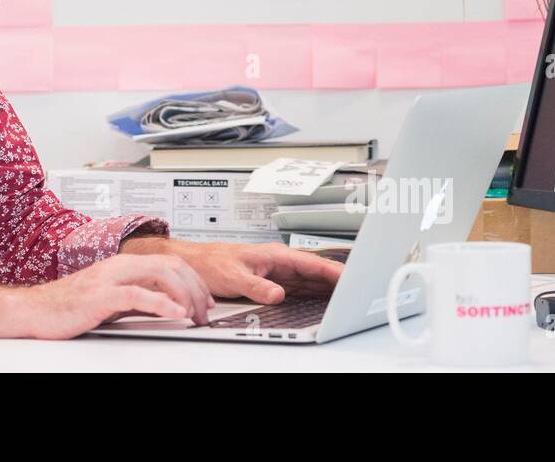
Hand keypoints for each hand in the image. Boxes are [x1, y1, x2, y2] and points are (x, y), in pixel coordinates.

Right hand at [21, 253, 216, 338]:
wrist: (35, 311)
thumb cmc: (68, 306)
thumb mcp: (111, 300)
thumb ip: (137, 298)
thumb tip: (165, 305)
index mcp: (123, 263)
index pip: (169, 262)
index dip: (193, 280)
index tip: (205, 300)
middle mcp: (119, 265)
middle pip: (171, 265)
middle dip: (195, 287)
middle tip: (205, 310)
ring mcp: (110, 278)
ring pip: (160, 274)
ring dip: (184, 295)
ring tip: (194, 314)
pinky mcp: (101, 295)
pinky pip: (138, 295)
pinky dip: (162, 302)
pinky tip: (175, 312)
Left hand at [124, 237, 343, 304]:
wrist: (194, 262)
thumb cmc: (210, 262)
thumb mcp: (233, 276)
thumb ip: (257, 286)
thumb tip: (278, 294)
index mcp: (274, 255)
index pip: (310, 263)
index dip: (332, 270)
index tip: (350, 277)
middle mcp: (278, 261)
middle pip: (315, 271)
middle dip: (337, 279)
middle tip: (359, 289)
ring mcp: (277, 271)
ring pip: (310, 279)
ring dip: (328, 287)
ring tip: (348, 296)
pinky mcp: (273, 281)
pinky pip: (300, 287)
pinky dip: (315, 292)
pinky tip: (324, 299)